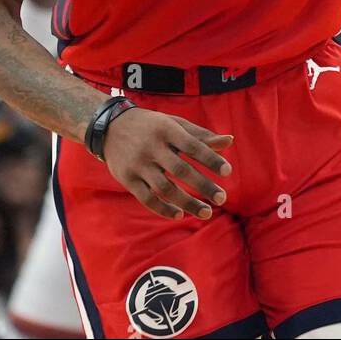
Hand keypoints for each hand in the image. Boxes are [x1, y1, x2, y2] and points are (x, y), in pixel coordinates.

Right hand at [103, 106, 233, 220]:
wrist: (110, 127)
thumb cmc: (152, 126)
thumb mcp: (174, 124)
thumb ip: (201, 136)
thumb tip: (230, 141)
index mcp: (166, 129)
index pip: (193, 146)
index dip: (210, 159)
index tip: (228, 172)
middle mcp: (152, 147)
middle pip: (181, 170)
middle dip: (203, 186)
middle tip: (222, 198)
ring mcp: (138, 164)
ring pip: (165, 189)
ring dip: (187, 202)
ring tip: (206, 212)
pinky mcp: (127, 179)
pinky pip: (147, 198)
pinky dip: (163, 209)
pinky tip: (179, 214)